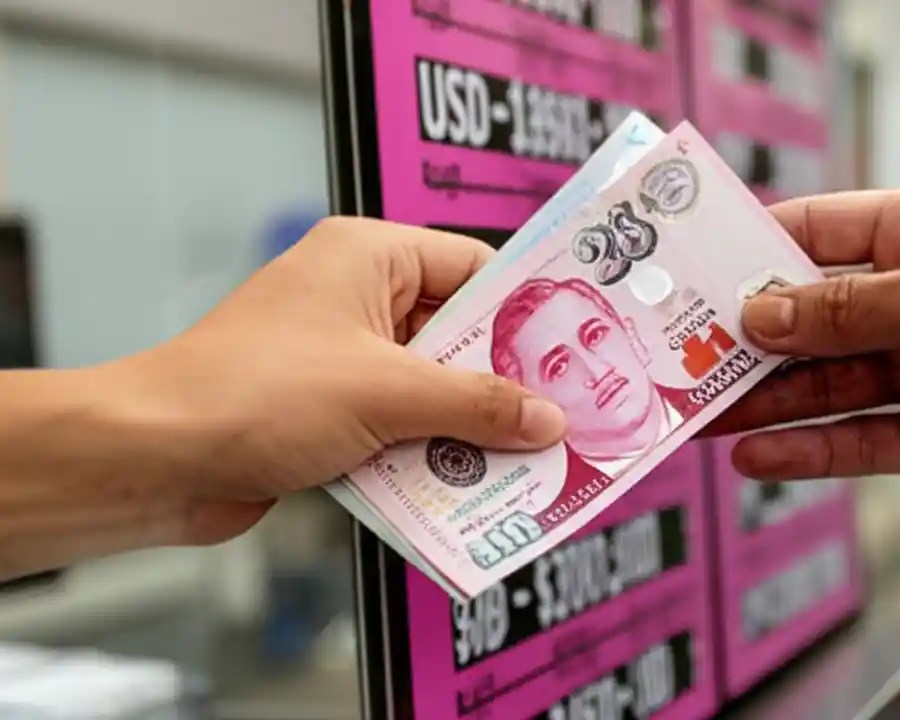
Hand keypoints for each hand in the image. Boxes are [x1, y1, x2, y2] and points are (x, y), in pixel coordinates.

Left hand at [107, 218, 566, 546]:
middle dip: (503, 383)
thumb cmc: (258, 392)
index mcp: (369, 257)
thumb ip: (478, 404)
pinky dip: (427, 454)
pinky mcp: (324, 412)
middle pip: (456, 336)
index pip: (472, 269)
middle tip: (565, 416)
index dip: (525, 309)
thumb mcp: (389, 392)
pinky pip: (397, 426)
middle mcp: (355, 299)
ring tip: (532, 461)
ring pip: (429, 389)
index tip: (578, 346)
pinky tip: (469, 489)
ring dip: (467, 428)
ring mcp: (338, 358)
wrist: (155, 458)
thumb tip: (548, 420)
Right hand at [710, 182, 899, 515]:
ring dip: (764, 401)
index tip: (686, 272)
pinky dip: (810, 449)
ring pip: (826, 384)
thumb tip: (763, 310)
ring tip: (696, 416)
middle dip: (747, 339)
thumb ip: (853, 310)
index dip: (752, 250)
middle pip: (812, 317)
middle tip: (674, 360)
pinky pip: (860, 439)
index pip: (822, 233)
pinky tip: (757, 454)